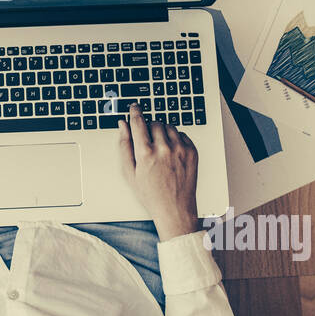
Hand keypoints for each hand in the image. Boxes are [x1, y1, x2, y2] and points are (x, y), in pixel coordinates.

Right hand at [117, 104, 199, 239]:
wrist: (175, 208)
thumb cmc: (151, 194)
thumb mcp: (130, 172)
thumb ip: (124, 146)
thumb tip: (122, 126)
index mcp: (145, 153)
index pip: (138, 122)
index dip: (135, 112)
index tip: (134, 107)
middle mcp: (164, 149)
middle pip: (155, 123)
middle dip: (150, 128)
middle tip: (148, 140)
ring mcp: (180, 150)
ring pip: (169, 127)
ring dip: (163, 132)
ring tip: (160, 148)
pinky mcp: (192, 152)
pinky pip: (182, 135)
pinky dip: (176, 139)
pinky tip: (172, 152)